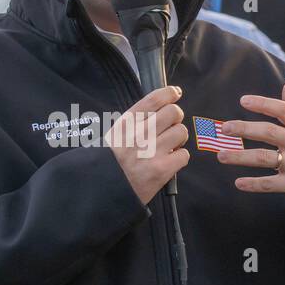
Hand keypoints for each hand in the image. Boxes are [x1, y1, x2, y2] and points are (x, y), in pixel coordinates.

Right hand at [105, 85, 189, 204]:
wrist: (101, 191)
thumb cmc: (110, 163)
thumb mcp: (114, 135)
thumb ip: (135, 122)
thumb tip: (160, 107)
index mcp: (126, 123)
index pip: (154, 99)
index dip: (169, 93)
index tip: (175, 93)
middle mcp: (139, 134)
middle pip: (174, 112)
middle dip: (176, 119)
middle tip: (170, 128)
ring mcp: (151, 151)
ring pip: (181, 132)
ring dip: (179, 139)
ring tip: (170, 146)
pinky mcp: (161, 170)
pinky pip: (184, 155)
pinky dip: (179, 158)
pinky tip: (169, 162)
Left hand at [218, 81, 284, 204]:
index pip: (283, 110)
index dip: (263, 103)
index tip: (243, 101)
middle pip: (269, 132)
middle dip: (245, 129)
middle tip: (224, 128)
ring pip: (264, 158)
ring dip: (240, 157)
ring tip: (221, 155)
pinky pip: (270, 184)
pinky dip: (254, 184)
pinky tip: (238, 183)